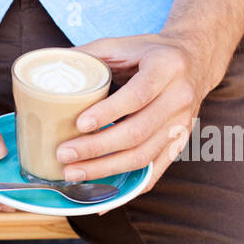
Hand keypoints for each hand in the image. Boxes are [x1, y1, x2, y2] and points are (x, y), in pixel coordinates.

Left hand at [57, 34, 220, 189]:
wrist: (196, 59)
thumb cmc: (150, 52)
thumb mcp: (122, 44)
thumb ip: (87, 55)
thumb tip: (47, 68)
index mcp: (166, 67)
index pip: (138, 95)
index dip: (109, 112)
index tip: (79, 123)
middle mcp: (180, 96)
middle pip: (138, 131)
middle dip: (97, 147)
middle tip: (64, 154)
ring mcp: (182, 123)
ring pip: (144, 155)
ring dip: (106, 169)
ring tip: (73, 173)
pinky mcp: (180, 143)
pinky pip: (154, 171)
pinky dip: (129, 189)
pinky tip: (103, 198)